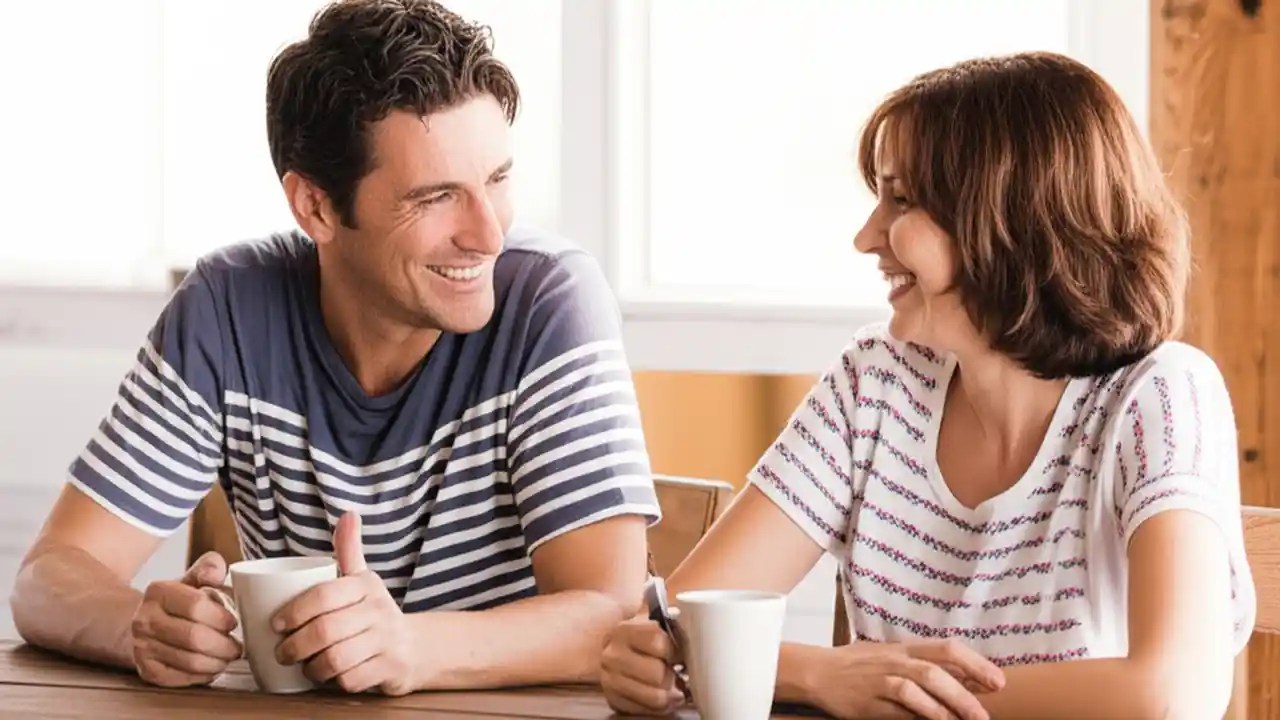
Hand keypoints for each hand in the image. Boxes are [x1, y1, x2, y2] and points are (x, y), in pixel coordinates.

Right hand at [130, 551, 241, 686]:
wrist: (147, 623)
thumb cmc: (180, 601)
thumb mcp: (193, 578)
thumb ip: (208, 568)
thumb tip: (217, 570)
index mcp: (158, 592)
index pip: (196, 606)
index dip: (221, 617)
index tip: (234, 622)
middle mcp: (144, 620)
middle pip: (194, 638)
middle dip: (224, 645)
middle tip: (237, 646)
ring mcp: (142, 647)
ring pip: (190, 661)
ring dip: (217, 662)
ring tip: (228, 657)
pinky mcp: (146, 670)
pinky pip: (181, 678)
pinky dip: (203, 675)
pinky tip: (212, 667)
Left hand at [272, 512, 416, 694]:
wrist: (414, 647)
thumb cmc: (375, 612)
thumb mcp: (363, 579)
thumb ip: (349, 550)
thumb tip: (348, 514)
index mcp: (365, 586)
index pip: (324, 595)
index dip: (294, 611)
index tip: (276, 624)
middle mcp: (378, 611)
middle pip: (325, 631)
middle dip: (295, 646)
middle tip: (282, 652)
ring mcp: (386, 641)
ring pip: (335, 659)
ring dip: (311, 667)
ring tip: (303, 666)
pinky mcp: (389, 669)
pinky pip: (351, 679)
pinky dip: (333, 682)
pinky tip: (327, 678)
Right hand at [600, 617, 686, 714]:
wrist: (617, 649)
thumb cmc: (644, 636)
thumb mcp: (653, 621)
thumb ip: (670, 620)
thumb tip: (698, 619)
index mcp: (625, 630)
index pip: (657, 642)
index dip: (675, 650)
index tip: (679, 653)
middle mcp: (612, 655)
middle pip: (658, 674)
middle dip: (673, 675)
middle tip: (678, 672)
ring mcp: (610, 679)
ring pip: (656, 697)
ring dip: (671, 694)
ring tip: (676, 687)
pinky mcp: (613, 699)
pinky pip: (647, 711)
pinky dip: (660, 707)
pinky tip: (663, 696)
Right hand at [807, 640, 1004, 719]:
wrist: (818, 672)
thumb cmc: (858, 665)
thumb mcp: (892, 656)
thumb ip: (924, 666)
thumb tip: (964, 679)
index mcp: (905, 648)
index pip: (946, 649)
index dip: (975, 664)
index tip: (997, 682)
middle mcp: (895, 661)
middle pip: (935, 672)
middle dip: (964, 694)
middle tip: (984, 714)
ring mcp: (881, 681)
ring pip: (917, 690)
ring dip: (944, 708)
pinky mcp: (869, 703)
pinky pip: (898, 711)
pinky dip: (919, 718)